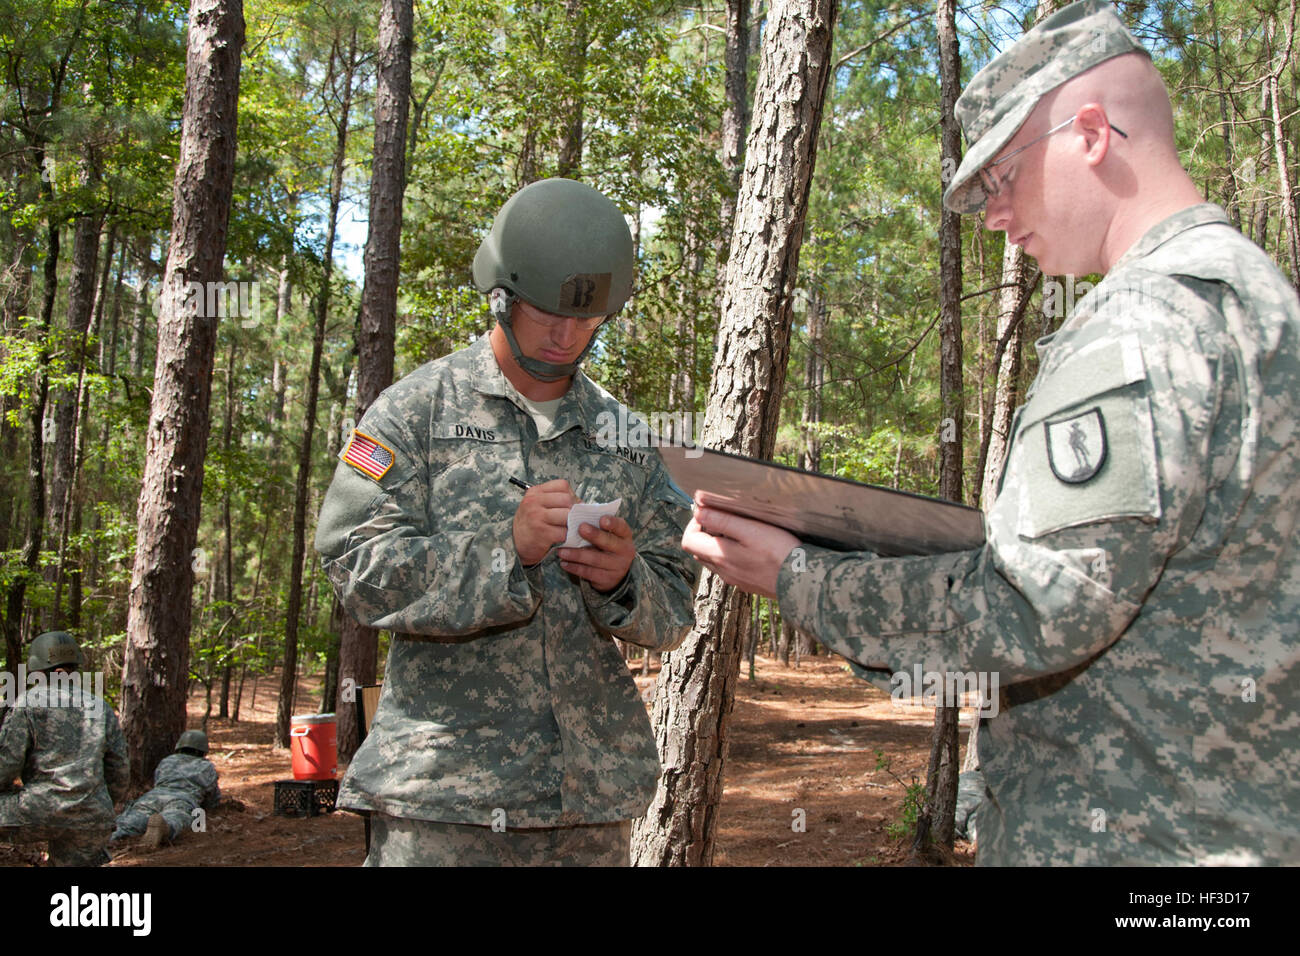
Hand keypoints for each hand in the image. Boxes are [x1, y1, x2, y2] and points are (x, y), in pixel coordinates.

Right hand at [513, 479, 576, 565]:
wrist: (514, 545)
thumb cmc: (529, 525)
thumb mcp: (536, 506)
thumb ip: (554, 500)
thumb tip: (580, 503)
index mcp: (534, 492)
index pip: (562, 485)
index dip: (571, 495)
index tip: (569, 505)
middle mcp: (534, 502)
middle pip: (567, 499)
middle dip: (573, 510)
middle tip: (571, 519)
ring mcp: (537, 517)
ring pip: (567, 515)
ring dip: (571, 524)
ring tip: (568, 528)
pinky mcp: (542, 533)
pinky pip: (564, 532)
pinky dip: (567, 536)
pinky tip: (562, 538)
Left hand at [559, 514, 635, 592]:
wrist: (616, 572)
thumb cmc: (607, 546)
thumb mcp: (609, 535)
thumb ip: (598, 526)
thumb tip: (578, 516)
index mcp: (625, 536)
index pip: (621, 527)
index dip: (613, 523)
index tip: (602, 519)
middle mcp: (625, 551)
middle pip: (610, 542)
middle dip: (595, 535)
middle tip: (581, 528)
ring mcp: (617, 566)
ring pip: (596, 559)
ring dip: (577, 554)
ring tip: (562, 551)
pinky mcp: (607, 579)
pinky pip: (589, 573)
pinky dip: (575, 568)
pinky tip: (564, 563)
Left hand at [680, 498, 800, 598]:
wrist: (801, 581)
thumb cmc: (778, 552)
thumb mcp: (749, 529)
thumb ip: (721, 520)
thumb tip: (698, 511)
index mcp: (719, 557)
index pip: (688, 541)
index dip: (694, 523)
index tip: (709, 512)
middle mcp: (723, 571)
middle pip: (699, 551)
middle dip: (704, 532)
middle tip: (723, 519)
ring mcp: (735, 579)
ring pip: (713, 560)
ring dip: (717, 544)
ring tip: (738, 531)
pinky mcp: (747, 583)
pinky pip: (729, 568)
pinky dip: (730, 555)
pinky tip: (750, 548)